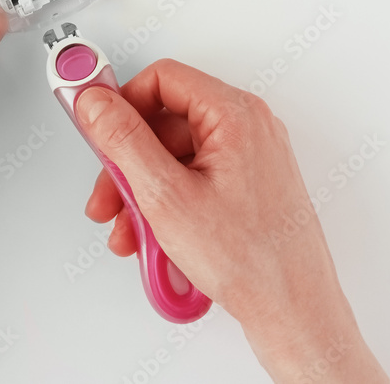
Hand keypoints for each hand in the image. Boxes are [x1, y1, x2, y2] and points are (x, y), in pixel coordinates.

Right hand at [75, 60, 389, 382]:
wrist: (294, 310)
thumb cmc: (252, 260)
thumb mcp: (166, 195)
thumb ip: (124, 140)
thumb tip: (96, 103)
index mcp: (234, 115)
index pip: (161, 80)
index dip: (122, 103)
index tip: (95, 126)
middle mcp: (247, 128)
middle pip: (164, 122)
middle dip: (127, 161)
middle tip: (108, 193)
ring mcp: (250, 157)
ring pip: (174, 156)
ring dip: (142, 189)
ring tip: (130, 228)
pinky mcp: (247, 185)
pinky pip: (193, 178)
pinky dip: (167, 202)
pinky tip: (154, 236)